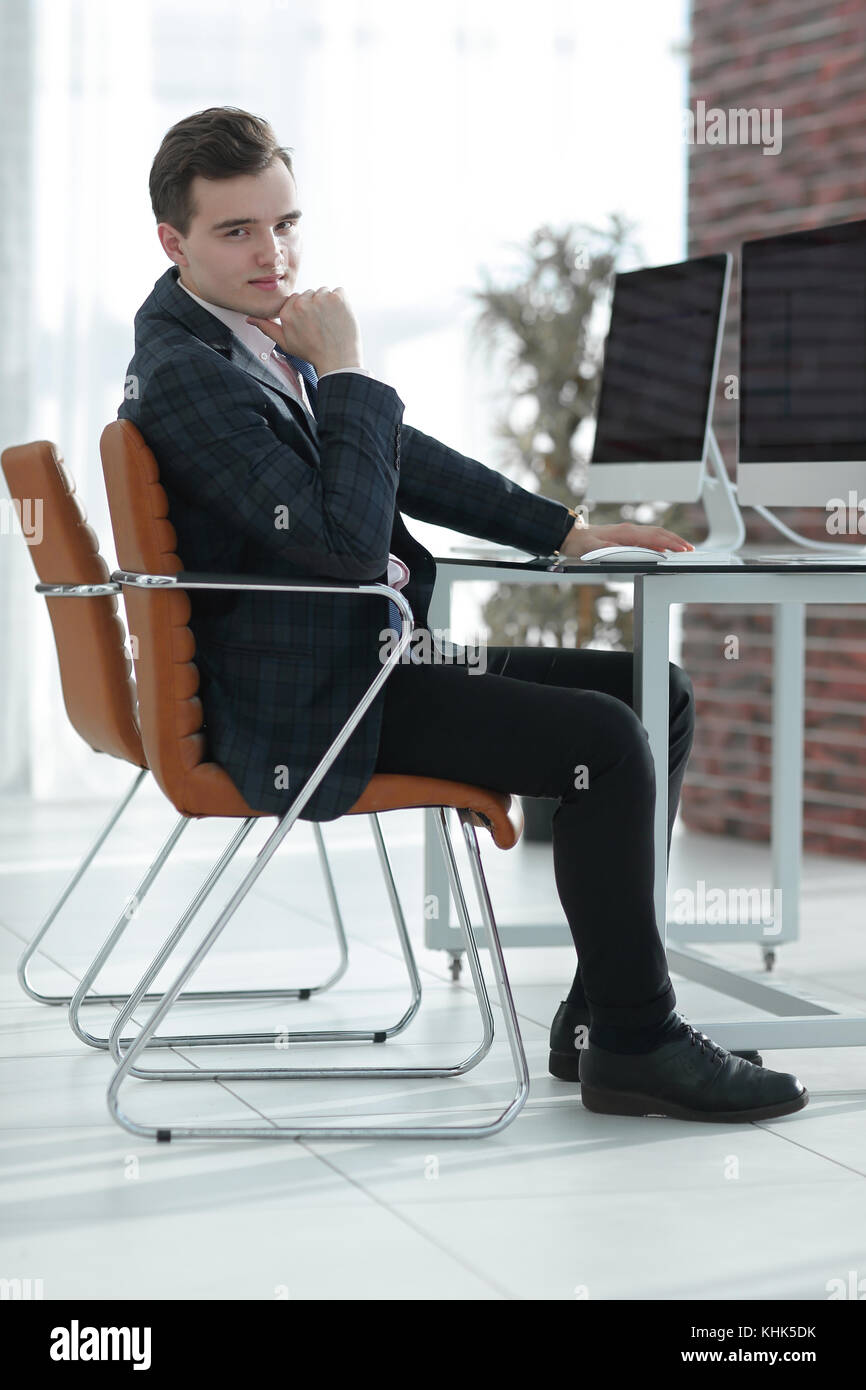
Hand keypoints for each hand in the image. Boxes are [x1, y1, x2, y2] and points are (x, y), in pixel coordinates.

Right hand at [246, 286, 363, 374]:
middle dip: (315, 305)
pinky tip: (340, 316)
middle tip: (321, 325)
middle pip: (309, 294)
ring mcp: (321, 299)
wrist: (338, 360)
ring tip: (330, 322)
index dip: (305, 311)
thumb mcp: (285, 342)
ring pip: (324, 291)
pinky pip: (339, 291)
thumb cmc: (312, 353)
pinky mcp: (337, 297)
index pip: (296, 299)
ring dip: (328, 303)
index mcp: (287, 312)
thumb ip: (267, 328)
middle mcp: (302, 303)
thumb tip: (250, 319)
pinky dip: (342, 302)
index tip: (311, 323)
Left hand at [559, 521, 694, 558]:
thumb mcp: (591, 548)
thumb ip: (606, 549)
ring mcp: (628, 533)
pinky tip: (663, 550)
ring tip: (682, 549)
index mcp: (625, 533)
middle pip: (659, 534)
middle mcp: (629, 530)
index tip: (683, 549)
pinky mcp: (625, 537)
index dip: (670, 543)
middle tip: (690, 549)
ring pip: (655, 535)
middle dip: (676, 541)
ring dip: (670, 541)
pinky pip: (647, 539)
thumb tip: (620, 551)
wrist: (570, 535)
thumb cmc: (580, 542)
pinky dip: (659, 543)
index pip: (654, 536)